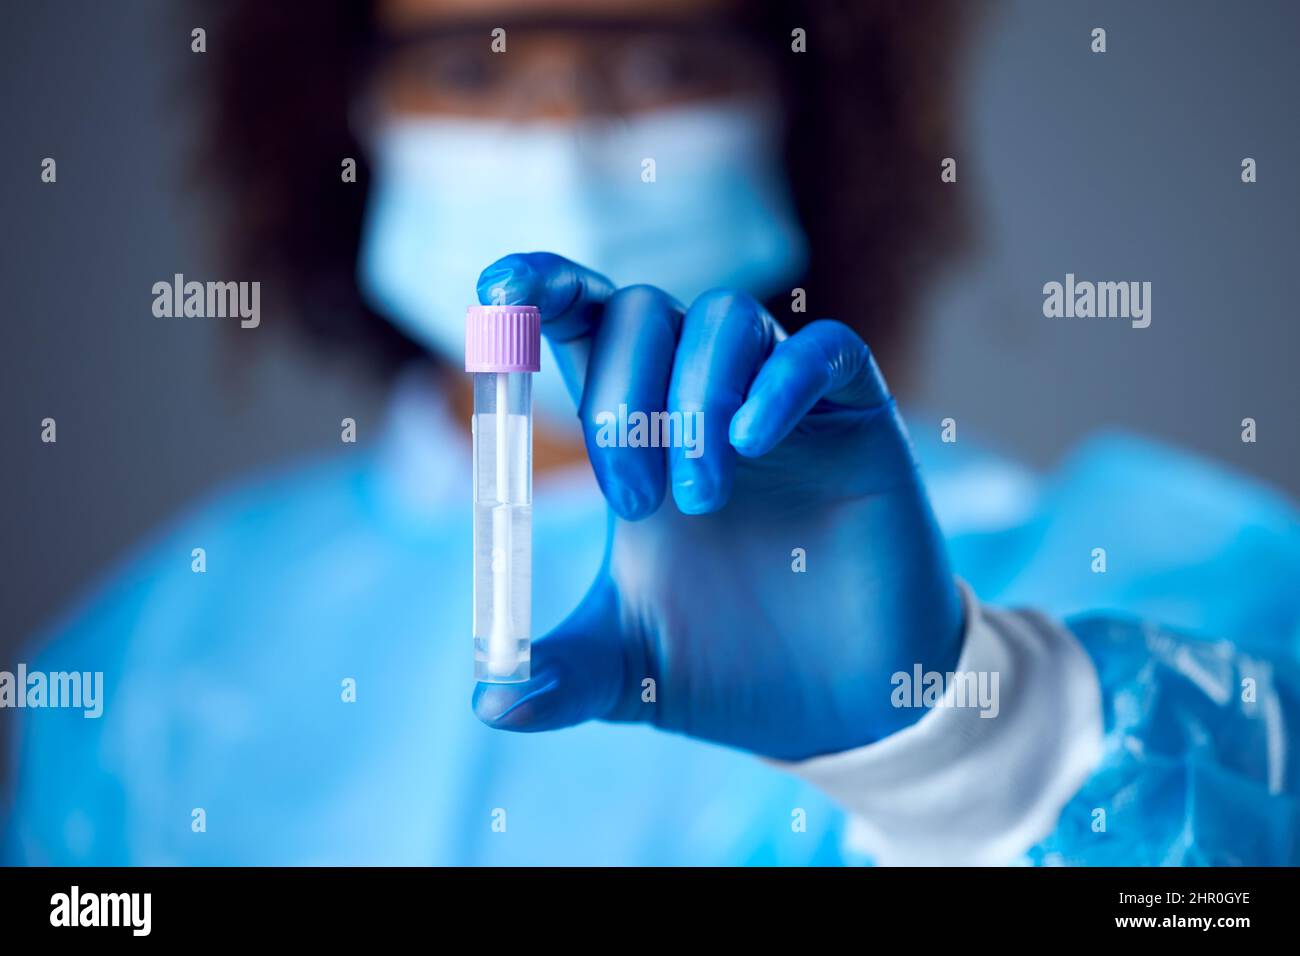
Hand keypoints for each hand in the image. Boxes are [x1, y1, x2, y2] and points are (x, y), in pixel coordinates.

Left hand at [471, 253, 962, 760]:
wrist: (842, 703)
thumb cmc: (732, 664)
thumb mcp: (625, 669)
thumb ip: (557, 674)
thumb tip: (486, 702)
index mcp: (637, 437)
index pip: (582, 323)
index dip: (539, 286)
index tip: (495, 293)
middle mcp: (703, 401)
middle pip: (639, 311)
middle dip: (618, 399)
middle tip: (635, 504)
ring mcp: (781, 404)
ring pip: (725, 316)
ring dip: (693, 399)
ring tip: (700, 499)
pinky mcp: (857, 417)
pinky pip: (824, 349)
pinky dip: (780, 381)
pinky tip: (752, 444)